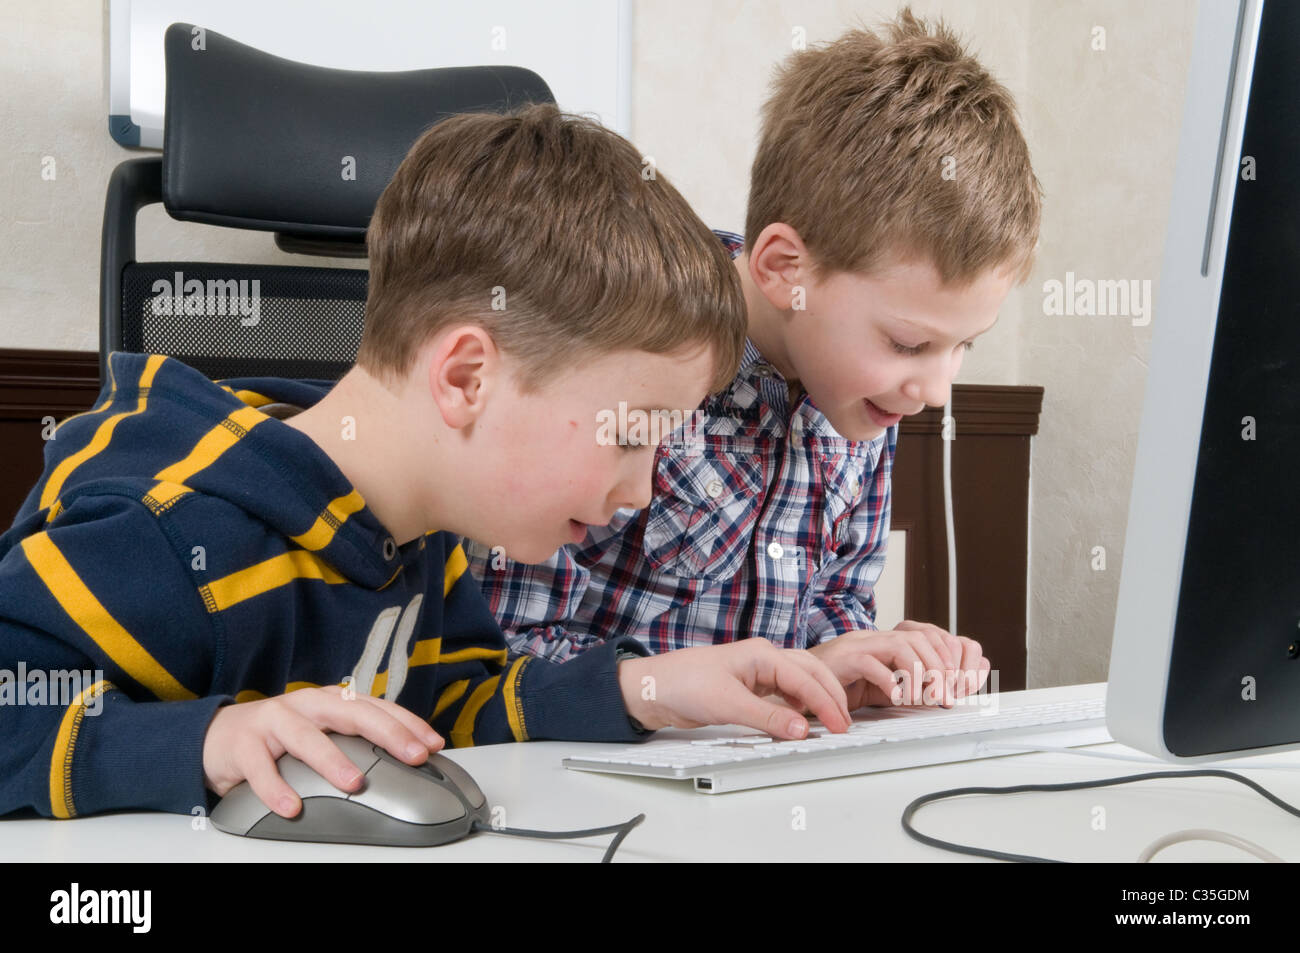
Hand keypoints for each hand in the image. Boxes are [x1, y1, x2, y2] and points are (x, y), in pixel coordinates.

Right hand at [202, 684, 443, 817]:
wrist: (218, 736)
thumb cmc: (281, 736)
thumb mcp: (323, 731)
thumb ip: (356, 740)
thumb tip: (403, 762)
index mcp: (331, 701)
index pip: (377, 708)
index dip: (408, 724)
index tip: (434, 745)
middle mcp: (307, 705)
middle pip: (352, 713)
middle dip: (388, 733)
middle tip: (414, 755)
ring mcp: (274, 721)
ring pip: (307, 737)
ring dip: (333, 760)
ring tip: (355, 783)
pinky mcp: (244, 745)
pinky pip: (261, 768)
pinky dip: (276, 789)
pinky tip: (291, 808)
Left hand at [617, 639, 851, 738]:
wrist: (652, 687)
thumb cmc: (683, 683)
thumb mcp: (728, 704)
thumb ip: (767, 718)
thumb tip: (801, 729)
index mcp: (761, 654)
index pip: (805, 679)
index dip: (826, 704)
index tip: (839, 726)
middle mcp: (763, 658)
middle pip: (811, 672)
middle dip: (830, 696)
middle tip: (844, 723)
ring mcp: (757, 671)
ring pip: (800, 680)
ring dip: (817, 697)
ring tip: (831, 720)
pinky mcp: (749, 686)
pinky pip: (784, 691)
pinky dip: (799, 703)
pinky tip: (801, 717)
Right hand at [807, 620, 991, 709]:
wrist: (798, 685)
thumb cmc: (840, 688)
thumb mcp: (885, 688)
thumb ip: (913, 687)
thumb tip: (949, 689)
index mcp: (886, 642)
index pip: (928, 636)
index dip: (947, 659)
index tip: (955, 686)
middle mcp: (875, 638)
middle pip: (919, 637)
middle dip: (939, 668)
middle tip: (944, 696)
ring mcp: (858, 645)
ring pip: (900, 645)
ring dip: (919, 674)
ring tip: (922, 698)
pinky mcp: (842, 659)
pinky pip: (870, 663)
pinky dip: (889, 681)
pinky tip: (895, 698)